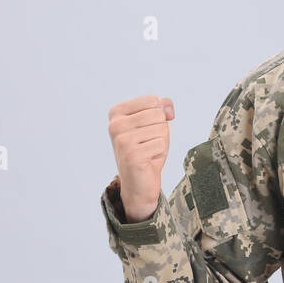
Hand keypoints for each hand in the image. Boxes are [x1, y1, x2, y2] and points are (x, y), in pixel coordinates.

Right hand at [107, 94, 174, 221]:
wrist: (138, 182)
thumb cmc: (147, 148)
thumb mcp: (156, 123)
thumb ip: (163, 107)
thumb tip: (168, 110)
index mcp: (117, 112)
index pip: (153, 100)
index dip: (159, 115)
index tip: (147, 130)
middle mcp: (115, 125)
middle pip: (158, 114)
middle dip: (161, 130)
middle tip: (148, 143)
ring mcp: (122, 140)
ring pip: (161, 129)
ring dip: (161, 142)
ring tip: (148, 151)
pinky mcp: (131, 154)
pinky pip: (161, 144)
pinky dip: (160, 154)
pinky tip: (148, 160)